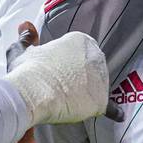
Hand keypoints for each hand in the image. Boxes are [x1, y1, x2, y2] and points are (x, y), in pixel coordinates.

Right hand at [4, 21, 122, 123]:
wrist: (32, 92)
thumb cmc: (27, 70)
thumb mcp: (24, 50)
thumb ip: (27, 38)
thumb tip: (25, 25)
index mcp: (80, 40)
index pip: (81, 54)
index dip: (70, 66)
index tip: (58, 74)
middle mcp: (96, 55)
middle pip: (93, 70)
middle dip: (83, 79)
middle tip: (64, 89)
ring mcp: (101, 78)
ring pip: (99, 88)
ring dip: (90, 94)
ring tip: (72, 102)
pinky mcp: (102, 99)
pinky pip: (110, 107)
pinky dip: (114, 112)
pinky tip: (118, 116)